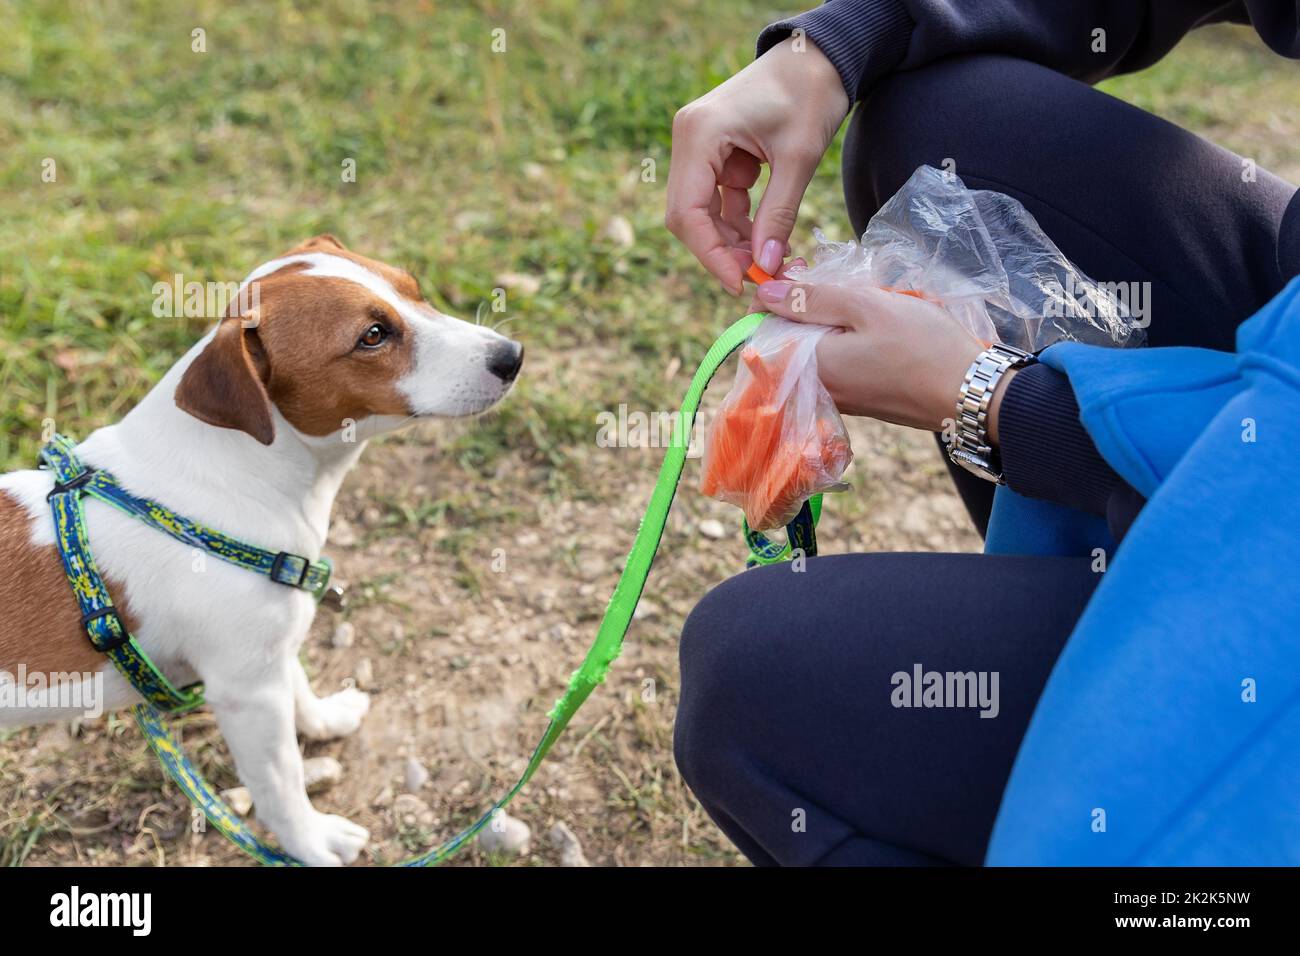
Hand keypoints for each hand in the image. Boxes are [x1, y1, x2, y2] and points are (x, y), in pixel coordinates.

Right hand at [665, 37, 849, 294]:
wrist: (817, 56)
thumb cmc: (811, 93)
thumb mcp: (799, 159)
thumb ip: (778, 215)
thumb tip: (766, 266)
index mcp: (700, 134)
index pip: (688, 212)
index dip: (710, 255)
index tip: (741, 283)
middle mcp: (688, 139)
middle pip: (688, 216)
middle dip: (720, 251)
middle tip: (759, 276)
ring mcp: (698, 146)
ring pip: (701, 213)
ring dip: (731, 241)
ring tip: (769, 260)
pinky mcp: (713, 154)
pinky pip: (717, 201)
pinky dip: (738, 224)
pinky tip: (765, 239)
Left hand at [754, 279, 986, 432]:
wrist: (968, 392)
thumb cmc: (921, 344)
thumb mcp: (866, 307)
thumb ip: (812, 299)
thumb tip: (764, 293)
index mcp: (810, 365)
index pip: (762, 334)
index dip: (771, 300)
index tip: (795, 275)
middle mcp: (818, 388)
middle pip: (789, 342)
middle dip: (803, 308)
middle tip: (834, 280)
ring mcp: (841, 398)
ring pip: (816, 352)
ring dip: (828, 323)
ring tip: (861, 299)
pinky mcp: (861, 401)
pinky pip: (838, 366)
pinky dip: (846, 341)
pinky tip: (873, 325)